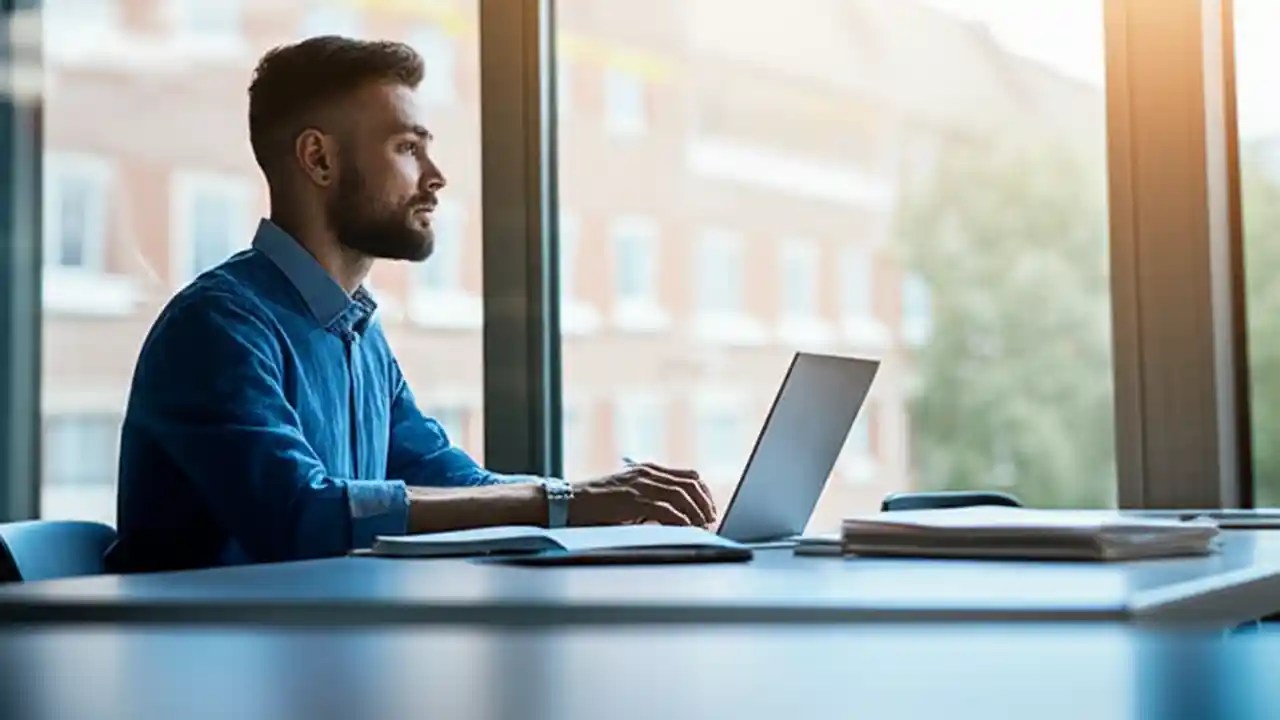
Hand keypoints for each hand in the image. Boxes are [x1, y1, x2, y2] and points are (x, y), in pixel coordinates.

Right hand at [570, 463, 716, 527]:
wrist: (568, 502)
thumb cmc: (596, 505)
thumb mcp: (627, 496)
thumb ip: (649, 499)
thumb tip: (675, 515)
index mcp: (648, 470)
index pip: (689, 475)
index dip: (704, 492)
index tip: (710, 509)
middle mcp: (647, 474)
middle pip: (690, 483)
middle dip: (705, 502)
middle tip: (710, 519)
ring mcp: (640, 485)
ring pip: (681, 494)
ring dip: (696, 511)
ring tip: (702, 525)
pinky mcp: (633, 500)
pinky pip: (665, 509)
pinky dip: (680, 520)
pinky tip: (686, 529)